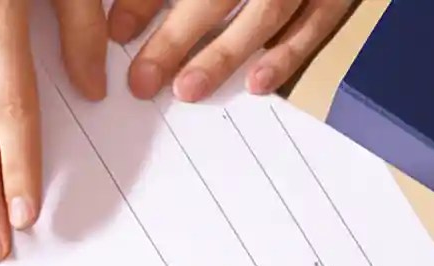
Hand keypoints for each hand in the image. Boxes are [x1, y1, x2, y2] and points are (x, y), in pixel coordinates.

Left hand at [108, 0, 353, 100]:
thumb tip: (125, 17)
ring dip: (225, 53)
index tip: (117, 31)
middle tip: (143, 80)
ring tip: (187, 89)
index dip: (146, 0)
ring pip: (265, 12)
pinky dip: (286, 54)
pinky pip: (316, 22)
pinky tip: (257, 83)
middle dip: (177, 36)